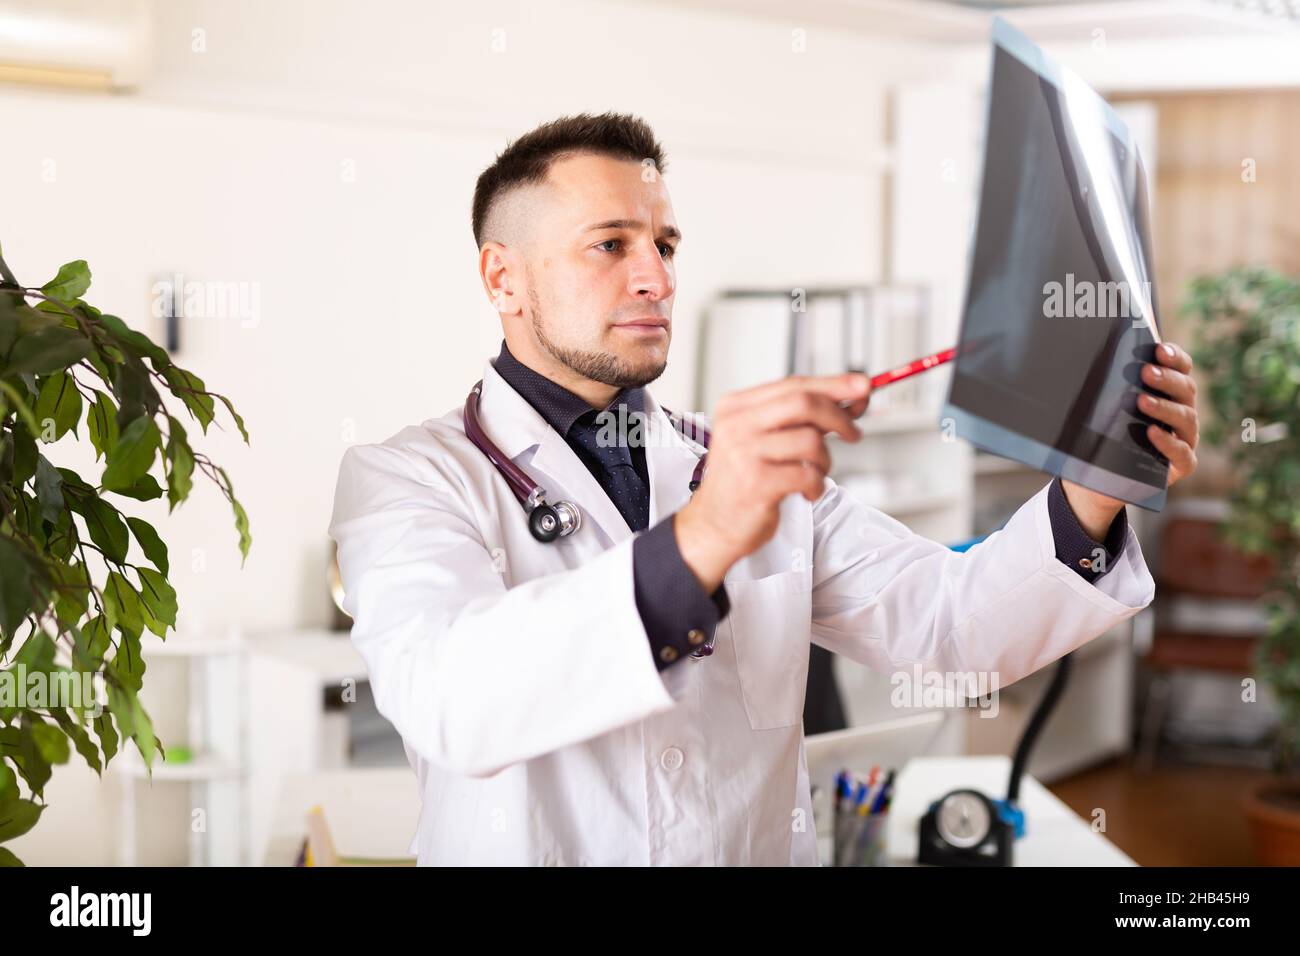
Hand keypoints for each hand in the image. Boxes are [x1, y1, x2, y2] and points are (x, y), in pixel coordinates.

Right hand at [674, 372, 871, 590]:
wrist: (715, 525)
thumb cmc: (744, 481)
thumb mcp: (765, 440)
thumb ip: (803, 418)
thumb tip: (852, 397)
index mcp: (737, 407)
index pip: (793, 384)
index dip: (834, 385)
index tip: (863, 387)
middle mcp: (737, 425)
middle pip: (804, 403)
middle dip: (839, 416)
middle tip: (853, 432)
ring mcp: (745, 453)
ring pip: (811, 440)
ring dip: (825, 460)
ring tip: (815, 472)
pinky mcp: (757, 483)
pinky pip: (808, 474)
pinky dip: (817, 485)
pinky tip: (807, 491)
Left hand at [1061, 341, 1199, 535]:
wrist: (1096, 476)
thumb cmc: (1103, 433)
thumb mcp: (1102, 406)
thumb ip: (1107, 384)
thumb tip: (1090, 356)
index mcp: (1170, 392)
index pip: (1181, 368)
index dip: (1175, 357)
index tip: (1158, 349)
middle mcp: (1182, 413)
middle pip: (1186, 389)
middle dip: (1167, 379)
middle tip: (1145, 372)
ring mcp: (1185, 439)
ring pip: (1187, 418)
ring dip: (1165, 407)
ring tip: (1142, 401)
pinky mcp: (1181, 465)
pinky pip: (1182, 453)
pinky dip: (1168, 442)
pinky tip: (1151, 433)